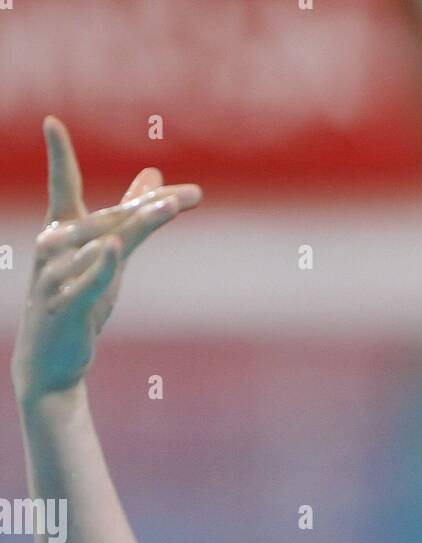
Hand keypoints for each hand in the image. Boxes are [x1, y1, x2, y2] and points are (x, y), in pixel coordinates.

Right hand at [11, 114, 201, 403]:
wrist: (51, 361)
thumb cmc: (78, 299)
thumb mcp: (108, 255)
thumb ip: (130, 214)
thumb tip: (155, 174)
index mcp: (62, 231)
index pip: (64, 187)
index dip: (59, 156)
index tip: (52, 122)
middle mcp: (55, 248)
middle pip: (107, 218)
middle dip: (147, 206)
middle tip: (190, 197)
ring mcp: (59, 279)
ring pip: (101, 245)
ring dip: (136, 225)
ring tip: (168, 208)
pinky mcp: (69, 308)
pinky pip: (87, 283)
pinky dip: (101, 265)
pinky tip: (114, 247)